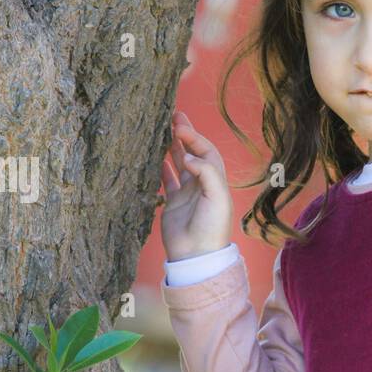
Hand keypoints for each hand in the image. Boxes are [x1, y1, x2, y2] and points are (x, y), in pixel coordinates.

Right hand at [160, 111, 233, 260]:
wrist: (196, 255)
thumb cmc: (212, 226)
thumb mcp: (217, 196)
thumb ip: (205, 172)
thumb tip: (189, 156)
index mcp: (215, 181)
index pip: (206, 151)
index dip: (195, 138)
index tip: (181, 127)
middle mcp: (201, 184)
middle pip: (193, 153)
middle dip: (184, 135)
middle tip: (173, 116)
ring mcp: (186, 193)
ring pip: (178, 163)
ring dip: (172, 147)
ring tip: (162, 129)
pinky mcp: (172, 203)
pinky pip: (166, 180)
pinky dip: (161, 167)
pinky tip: (154, 154)